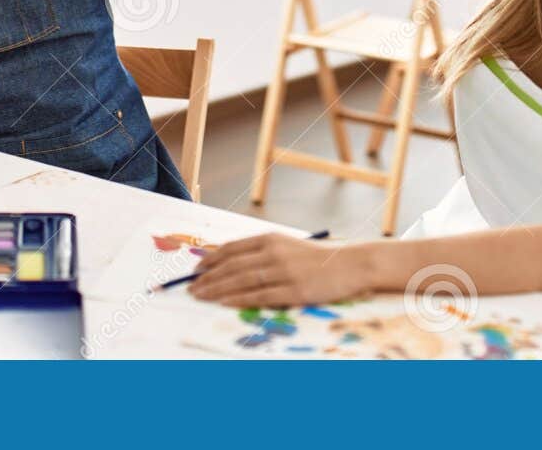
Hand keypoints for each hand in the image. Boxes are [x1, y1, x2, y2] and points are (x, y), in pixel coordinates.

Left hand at [188, 232, 374, 307]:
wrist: (351, 264)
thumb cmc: (318, 258)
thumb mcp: (288, 246)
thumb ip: (263, 253)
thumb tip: (232, 265)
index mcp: (272, 239)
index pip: (233, 248)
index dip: (211, 258)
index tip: (196, 268)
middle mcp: (275, 252)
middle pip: (232, 265)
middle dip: (208, 276)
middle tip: (191, 287)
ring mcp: (284, 272)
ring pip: (241, 280)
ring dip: (216, 289)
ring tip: (200, 295)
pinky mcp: (294, 291)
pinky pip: (259, 296)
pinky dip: (238, 299)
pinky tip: (224, 302)